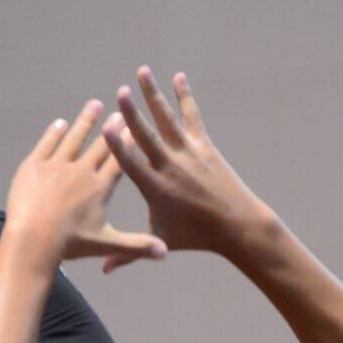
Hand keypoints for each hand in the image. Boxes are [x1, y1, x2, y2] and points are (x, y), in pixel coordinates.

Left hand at [4, 99, 168, 272]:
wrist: (34, 239)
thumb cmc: (71, 243)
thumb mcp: (107, 243)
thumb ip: (137, 246)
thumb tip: (165, 253)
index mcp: (100, 188)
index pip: (118, 162)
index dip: (127, 145)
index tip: (134, 129)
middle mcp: (81, 171)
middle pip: (99, 146)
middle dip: (111, 129)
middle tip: (119, 113)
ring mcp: (56, 166)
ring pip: (74, 138)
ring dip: (85, 121)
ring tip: (94, 105)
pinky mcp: (34, 165)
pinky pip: (47, 144)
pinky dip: (54, 133)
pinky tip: (60, 124)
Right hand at [105, 67, 272, 257]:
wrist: (238, 226)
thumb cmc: (195, 237)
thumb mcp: (160, 240)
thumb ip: (130, 252)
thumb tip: (103, 269)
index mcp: (157, 189)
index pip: (132, 164)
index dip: (119, 146)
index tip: (106, 128)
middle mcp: (172, 168)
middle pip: (149, 136)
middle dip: (134, 114)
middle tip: (121, 92)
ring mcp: (190, 154)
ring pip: (168, 120)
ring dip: (154, 95)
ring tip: (142, 72)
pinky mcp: (205, 146)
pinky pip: (192, 117)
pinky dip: (184, 97)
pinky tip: (178, 78)